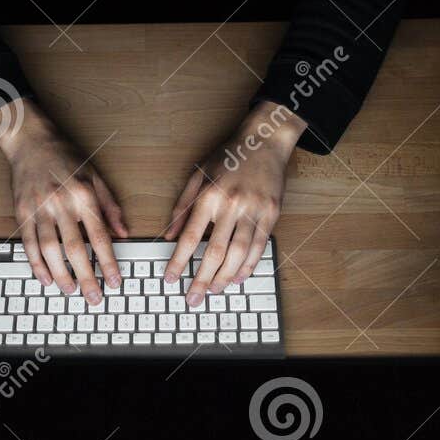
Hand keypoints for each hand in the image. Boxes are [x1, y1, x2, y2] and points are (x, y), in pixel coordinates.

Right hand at [0, 97, 127, 304]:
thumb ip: (110, 206)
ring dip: (60, 274)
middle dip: (86, 277)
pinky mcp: (21, 212)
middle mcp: (61, 203)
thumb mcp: (95, 176)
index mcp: (83, 196)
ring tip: (70, 290)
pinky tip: (45, 277)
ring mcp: (38, 209)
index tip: (115, 281)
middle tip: (94, 297)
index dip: (108, 262)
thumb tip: (124, 233)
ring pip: (49, 250)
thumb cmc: (66, 157)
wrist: (31, 141)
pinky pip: (28, 244)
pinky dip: (36, 264)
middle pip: (74, 249)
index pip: (99, 236)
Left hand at [162, 101, 303, 304]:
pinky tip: (239, 277)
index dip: (179, 261)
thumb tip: (168, 235)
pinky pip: (260, 246)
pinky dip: (249, 265)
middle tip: (192, 298)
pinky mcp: (271, 214)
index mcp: (209, 195)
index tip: (170, 279)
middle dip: (202, 279)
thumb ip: (182, 206)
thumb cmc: (227, 157)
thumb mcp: (198, 174)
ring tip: (214, 291)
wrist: (264, 141)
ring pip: (239, 254)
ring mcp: (254, 210)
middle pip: (215, 251)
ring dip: (225, 277)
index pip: (190, 236)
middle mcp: (231, 205)